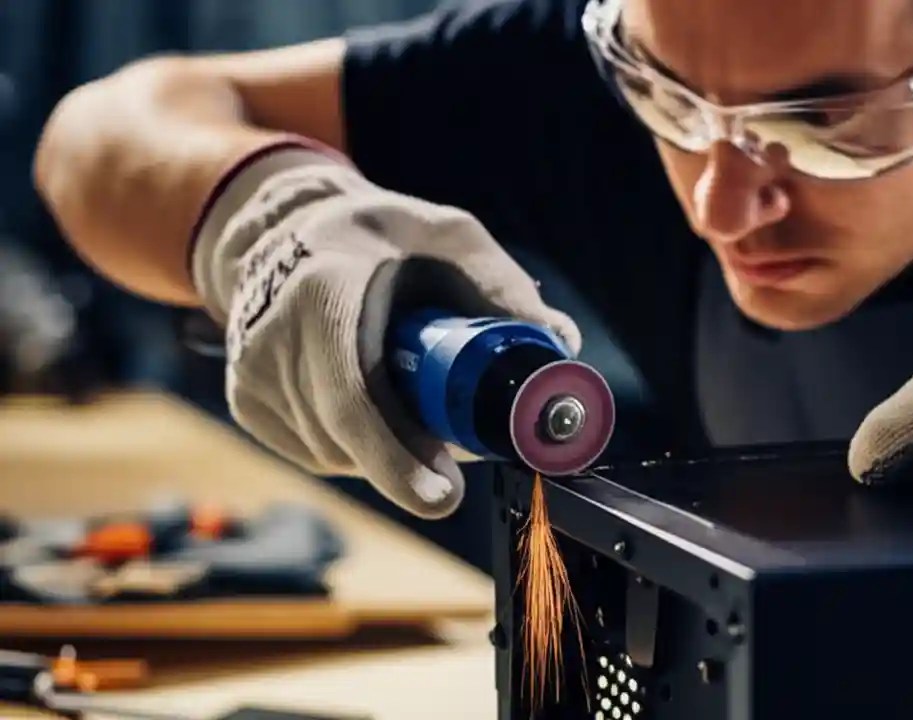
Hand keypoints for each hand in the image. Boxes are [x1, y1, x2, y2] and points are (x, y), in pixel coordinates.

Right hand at [192, 148, 578, 517]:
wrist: (282, 229)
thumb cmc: (378, 237)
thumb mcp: (448, 236)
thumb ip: (502, 287)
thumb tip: (561, 346)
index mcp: (324, 288)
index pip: (353, 396)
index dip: (395, 456)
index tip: (443, 498)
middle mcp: (274, 336)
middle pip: (347, 438)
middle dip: (409, 463)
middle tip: (451, 469)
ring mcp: (252, 374)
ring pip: (335, 454)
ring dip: (384, 451)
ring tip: (407, 403)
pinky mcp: (246, 402)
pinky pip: (315, 452)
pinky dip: (353, 447)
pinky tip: (368, 404)